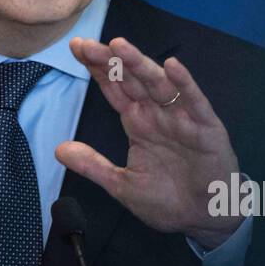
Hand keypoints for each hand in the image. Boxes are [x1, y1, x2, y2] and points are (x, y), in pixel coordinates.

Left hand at [56, 36, 241, 249]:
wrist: (204, 220)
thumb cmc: (167, 201)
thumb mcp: (121, 184)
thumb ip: (92, 165)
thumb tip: (58, 150)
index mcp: (138, 121)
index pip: (115, 88)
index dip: (97, 68)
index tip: (76, 49)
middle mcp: (157, 113)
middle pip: (131, 79)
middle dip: (110, 60)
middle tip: (86, 44)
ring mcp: (181, 118)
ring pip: (158, 84)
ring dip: (140, 64)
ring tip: (119, 46)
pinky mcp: (206, 128)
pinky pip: (195, 102)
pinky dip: (185, 84)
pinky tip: (172, 67)